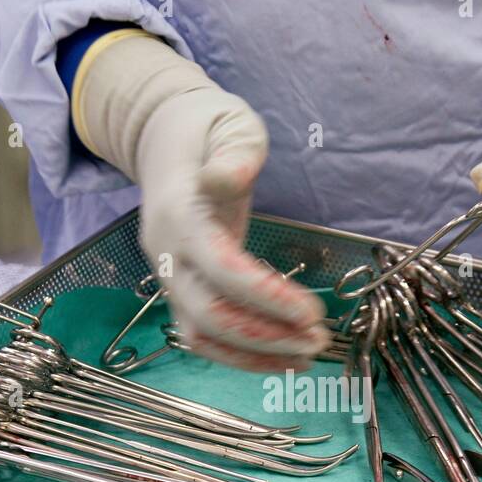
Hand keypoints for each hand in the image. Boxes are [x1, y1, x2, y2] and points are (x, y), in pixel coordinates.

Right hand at [74, 34, 326, 370]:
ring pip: (202, 335)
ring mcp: (169, 276)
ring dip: (256, 354)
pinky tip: (283, 356)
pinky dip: (242, 355)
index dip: (264, 296)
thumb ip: (236, 152)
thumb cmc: (208, 131)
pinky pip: (204, 336)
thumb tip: (228, 178)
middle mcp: (167, 253)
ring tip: (309, 353)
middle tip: (319, 339)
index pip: (220, 267)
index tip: (311, 312)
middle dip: (266, 335)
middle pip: (208, 315)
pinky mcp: (179, 291)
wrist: (163, 140)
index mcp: (180, 213)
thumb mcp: (231, 125)